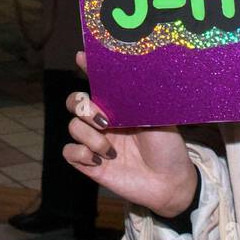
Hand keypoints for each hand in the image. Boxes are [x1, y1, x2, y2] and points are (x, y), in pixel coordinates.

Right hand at [63, 51, 196, 217]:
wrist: (170, 183)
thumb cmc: (168, 148)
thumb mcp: (159, 118)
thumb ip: (142, 100)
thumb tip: (134, 76)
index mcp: (121, 106)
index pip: (99, 82)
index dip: (88, 67)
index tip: (81, 56)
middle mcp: (105, 121)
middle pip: (75, 102)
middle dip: (82, 106)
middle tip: (103, 120)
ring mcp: (97, 142)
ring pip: (73, 127)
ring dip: (90, 137)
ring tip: (112, 151)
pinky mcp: (90, 164)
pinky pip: (69, 152)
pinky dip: (80, 153)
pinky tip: (99, 160)